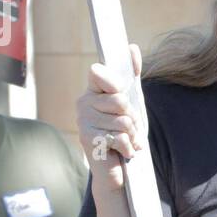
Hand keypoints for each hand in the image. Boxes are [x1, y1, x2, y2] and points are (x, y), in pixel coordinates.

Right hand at [76, 44, 144, 189]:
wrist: (117, 169)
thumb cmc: (123, 133)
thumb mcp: (131, 102)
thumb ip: (131, 74)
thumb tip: (132, 47)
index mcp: (92, 91)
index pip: (98, 72)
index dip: (115, 83)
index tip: (121, 94)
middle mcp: (83, 103)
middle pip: (120, 100)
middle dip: (133, 117)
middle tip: (129, 128)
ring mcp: (83, 121)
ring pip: (123, 120)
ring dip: (133, 134)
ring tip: (127, 141)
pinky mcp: (88, 139)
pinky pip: (120, 137)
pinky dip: (128, 147)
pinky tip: (122, 151)